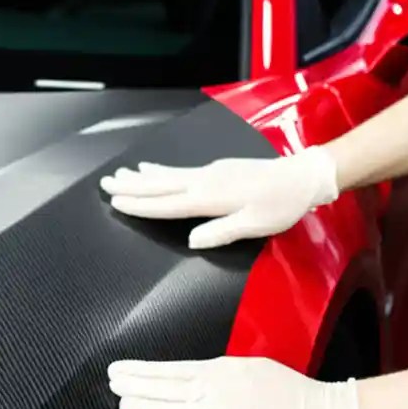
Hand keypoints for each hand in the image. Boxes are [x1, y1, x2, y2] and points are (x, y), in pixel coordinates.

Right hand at [98, 146, 338, 248]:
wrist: (302, 177)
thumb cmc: (281, 205)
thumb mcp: (256, 225)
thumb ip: (222, 232)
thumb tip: (193, 240)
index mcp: (211, 199)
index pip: (168, 204)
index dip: (141, 205)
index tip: (116, 203)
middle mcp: (205, 182)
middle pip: (161, 186)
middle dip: (132, 186)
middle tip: (105, 184)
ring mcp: (210, 173)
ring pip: (167, 176)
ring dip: (141, 176)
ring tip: (119, 175)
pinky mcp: (216, 169)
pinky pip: (179, 170)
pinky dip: (161, 170)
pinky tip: (151, 168)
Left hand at [107, 356, 363, 408]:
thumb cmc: (295, 393)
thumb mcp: (254, 368)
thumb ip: (222, 374)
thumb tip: (197, 377)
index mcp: (223, 369)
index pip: (172, 368)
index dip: (144, 370)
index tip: (123, 368)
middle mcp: (218, 389)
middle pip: (166, 386)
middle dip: (135, 383)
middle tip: (112, 381)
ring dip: (144, 406)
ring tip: (122, 403)